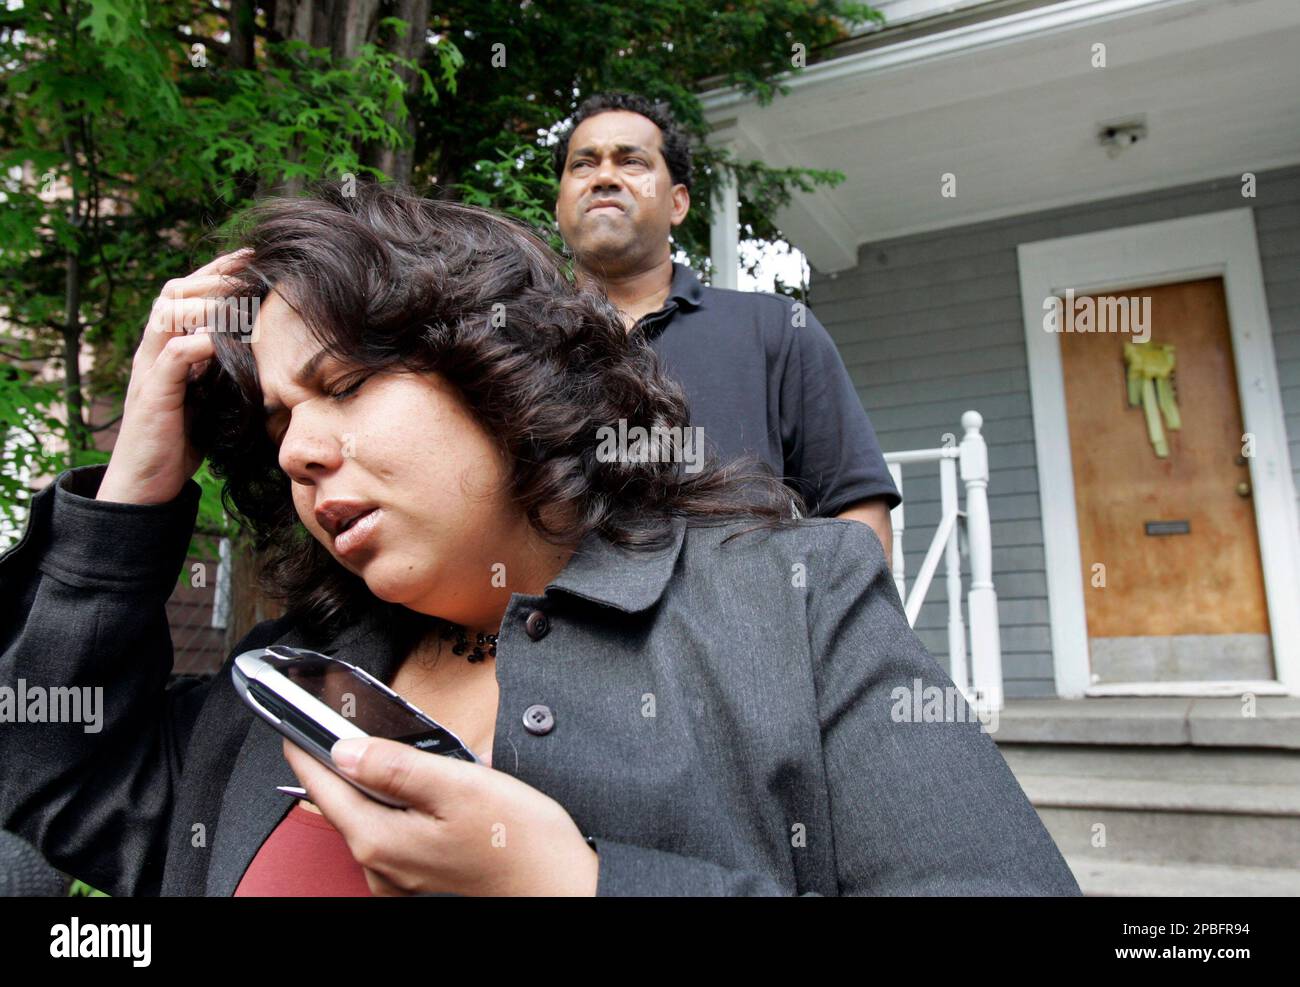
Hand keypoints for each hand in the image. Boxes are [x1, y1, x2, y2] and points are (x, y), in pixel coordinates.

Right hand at [97, 249, 253, 504]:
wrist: (147, 481)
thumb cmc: (182, 438)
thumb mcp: (209, 394)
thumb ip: (222, 367)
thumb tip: (260, 346)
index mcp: (167, 346)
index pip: (185, 294)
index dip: (215, 273)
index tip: (250, 259)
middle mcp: (154, 350)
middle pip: (175, 293)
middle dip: (213, 277)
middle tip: (250, 270)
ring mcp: (150, 369)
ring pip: (169, 314)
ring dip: (208, 304)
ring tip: (242, 300)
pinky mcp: (153, 394)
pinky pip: (173, 355)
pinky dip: (200, 343)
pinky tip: (225, 341)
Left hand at [282, 737, 598, 896]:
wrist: (562, 888)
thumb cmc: (520, 844)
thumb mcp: (458, 786)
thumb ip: (396, 766)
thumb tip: (346, 749)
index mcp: (378, 839)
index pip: (322, 784)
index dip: (308, 745)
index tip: (294, 721)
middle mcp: (380, 865)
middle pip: (346, 799)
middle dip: (352, 759)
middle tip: (357, 722)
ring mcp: (401, 876)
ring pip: (375, 813)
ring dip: (385, 780)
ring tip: (414, 752)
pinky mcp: (424, 876)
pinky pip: (399, 830)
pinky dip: (407, 803)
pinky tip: (438, 788)